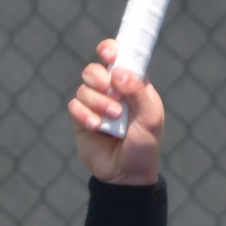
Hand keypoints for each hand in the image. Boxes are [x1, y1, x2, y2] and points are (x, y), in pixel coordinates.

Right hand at [68, 39, 163, 185]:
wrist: (127, 175)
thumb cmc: (144, 146)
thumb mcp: (150, 118)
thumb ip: (137, 91)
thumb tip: (117, 71)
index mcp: (132, 84)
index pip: (118, 57)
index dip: (110, 50)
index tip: (108, 54)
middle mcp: (112, 91)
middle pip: (95, 69)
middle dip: (101, 80)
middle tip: (113, 95)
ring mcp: (95, 104)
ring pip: (84, 87)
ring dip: (98, 101)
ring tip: (112, 119)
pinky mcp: (81, 119)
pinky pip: (75, 105)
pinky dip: (85, 114)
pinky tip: (96, 126)